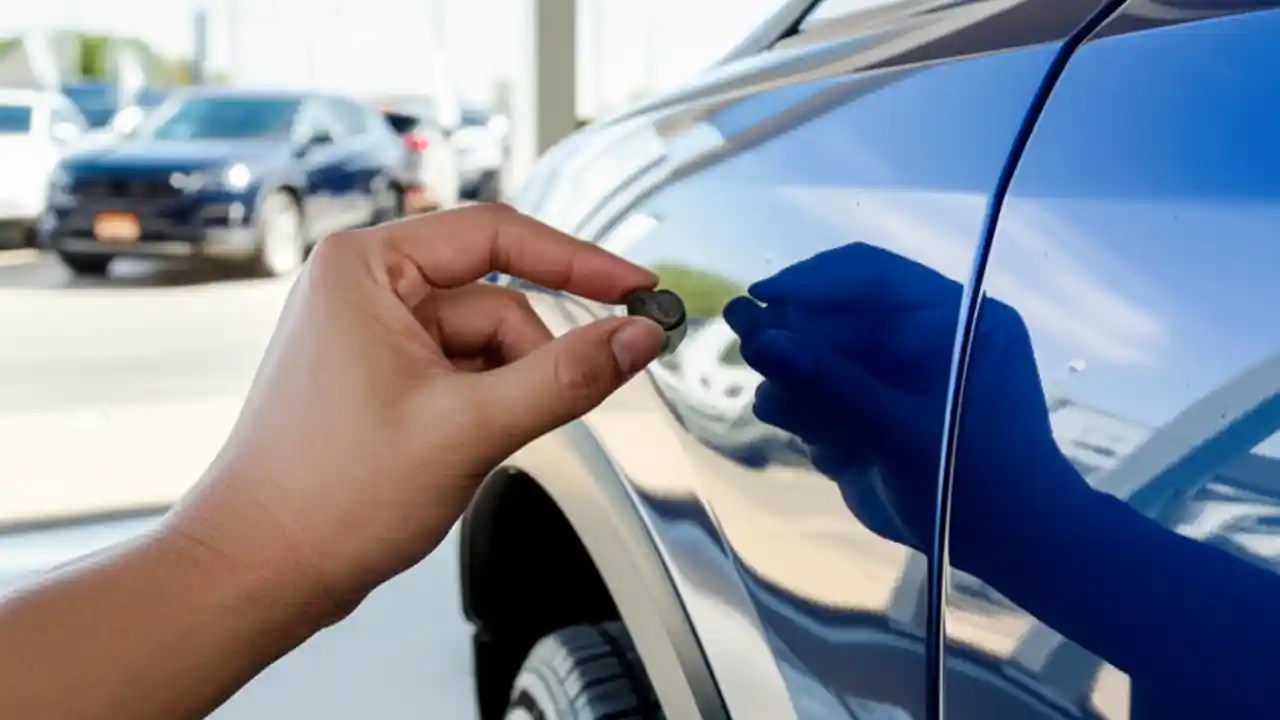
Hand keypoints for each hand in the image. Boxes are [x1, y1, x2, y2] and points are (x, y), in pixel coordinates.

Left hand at [168, 205, 663, 621]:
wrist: (261, 569)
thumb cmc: (327, 495)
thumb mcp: (469, 428)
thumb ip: (565, 378)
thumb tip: (635, 338)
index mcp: (366, 267)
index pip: (497, 234)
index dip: (578, 261)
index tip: (636, 288)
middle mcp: (365, 288)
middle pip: (497, 300)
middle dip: (531, 359)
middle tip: (549, 409)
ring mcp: (373, 334)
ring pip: (486, 343)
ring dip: (505, 392)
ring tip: (475, 447)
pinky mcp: (382, 376)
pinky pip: (463, 372)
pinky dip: (484, 406)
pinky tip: (461, 450)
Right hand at [724, 243, 1068, 571]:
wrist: (1006, 549)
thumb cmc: (973, 483)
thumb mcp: (901, 433)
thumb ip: (830, 387)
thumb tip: (760, 342)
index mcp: (953, 319)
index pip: (871, 277)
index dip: (813, 282)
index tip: (765, 297)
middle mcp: (922, 339)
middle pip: (836, 317)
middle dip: (793, 337)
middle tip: (744, 337)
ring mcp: (894, 378)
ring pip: (819, 361)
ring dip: (797, 386)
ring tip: (781, 409)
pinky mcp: (871, 414)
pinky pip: (821, 400)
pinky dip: (811, 420)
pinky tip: (829, 452)